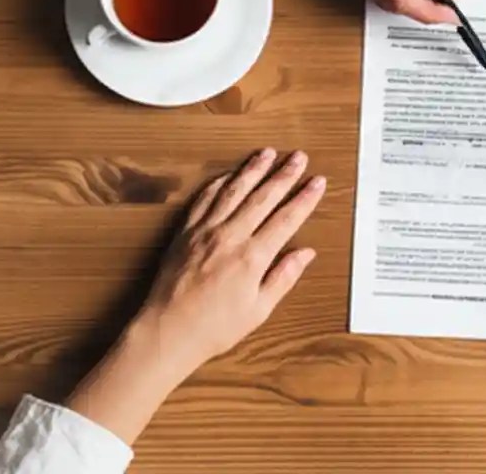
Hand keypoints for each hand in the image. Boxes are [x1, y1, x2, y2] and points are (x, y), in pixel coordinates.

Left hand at [136, 148, 325, 372]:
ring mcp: (205, 231)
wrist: (168, 331)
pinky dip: (218, 184)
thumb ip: (283, 277)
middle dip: (284, 175)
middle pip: (263, 197)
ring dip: (252, 170)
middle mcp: (230, 237)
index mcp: (252, 257)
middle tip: (298, 157)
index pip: (286, 219)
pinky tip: (228, 175)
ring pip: (234, 191)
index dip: (304, 198)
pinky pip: (204, 200)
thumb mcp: (258, 310)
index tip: (317, 181)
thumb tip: (305, 253)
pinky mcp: (185, 233)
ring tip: (267, 153)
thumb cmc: (214, 328)